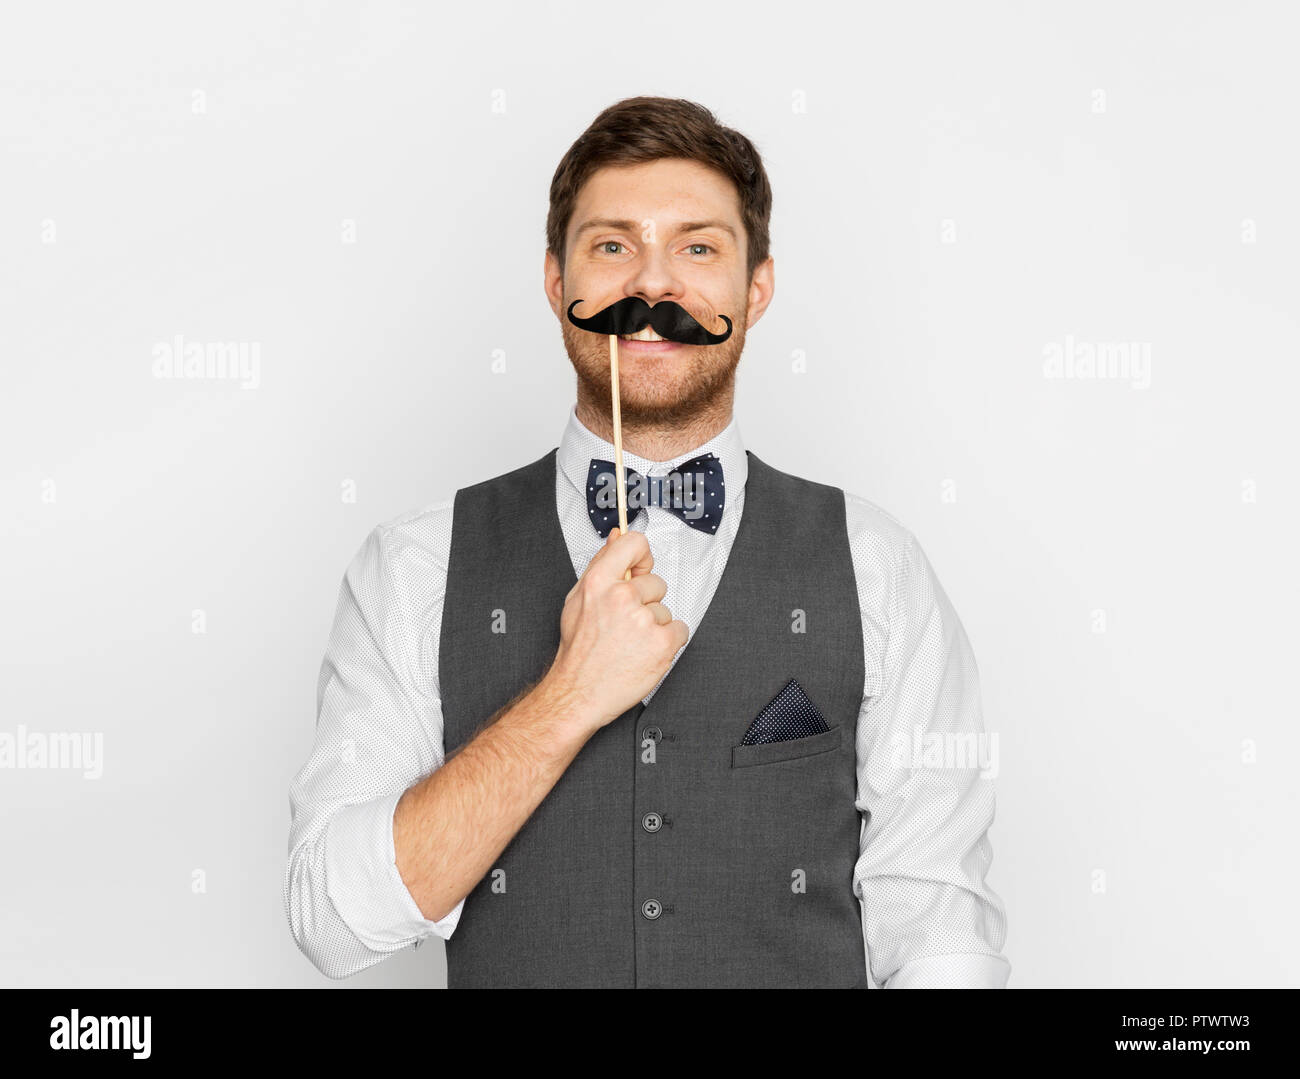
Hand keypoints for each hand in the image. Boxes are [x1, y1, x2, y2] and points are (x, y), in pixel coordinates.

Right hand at [542, 527, 688, 730]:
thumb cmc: (579, 650)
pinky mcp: (662, 643)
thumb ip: (602, 564)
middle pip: (656, 583)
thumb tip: (617, 536)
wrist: (579, 692)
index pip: (635, 543)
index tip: (639, 569)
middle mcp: (622, 598)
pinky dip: (667, 642)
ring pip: (665, 610)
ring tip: (630, 642)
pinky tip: (644, 651)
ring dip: (654, 625)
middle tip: (625, 623)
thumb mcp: (579, 599)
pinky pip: (679, 630)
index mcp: (599, 582)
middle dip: (645, 601)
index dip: (641, 556)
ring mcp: (644, 621)